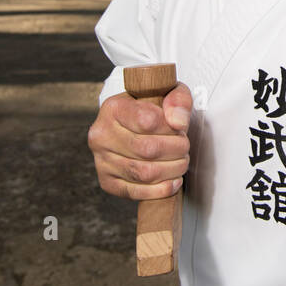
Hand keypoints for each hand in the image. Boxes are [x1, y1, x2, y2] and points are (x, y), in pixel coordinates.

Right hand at [88, 81, 191, 199]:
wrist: (130, 126)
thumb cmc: (151, 109)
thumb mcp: (168, 93)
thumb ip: (178, 100)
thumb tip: (178, 123)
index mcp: (113, 108)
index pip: (147, 120)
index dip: (171, 128)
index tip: (179, 129)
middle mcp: (101, 135)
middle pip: (147, 150)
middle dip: (176, 151)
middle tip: (184, 147)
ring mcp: (101, 160)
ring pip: (144, 173)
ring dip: (172, 170)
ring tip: (180, 162)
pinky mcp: (107, 182)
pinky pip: (136, 192)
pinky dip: (161, 190)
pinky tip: (173, 180)